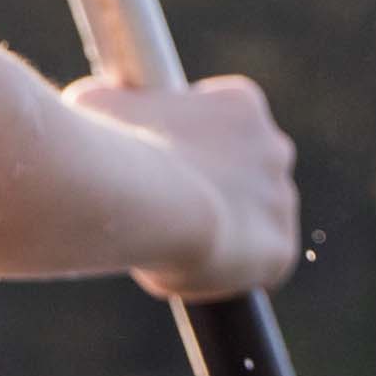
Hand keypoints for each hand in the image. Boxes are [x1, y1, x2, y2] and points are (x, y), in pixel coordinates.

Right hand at [72, 73, 300, 299]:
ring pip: (254, 221)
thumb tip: (93, 102)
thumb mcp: (99, 104)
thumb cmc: (116, 145)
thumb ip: (110, 104)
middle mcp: (275, 147)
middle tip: (168, 210)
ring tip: (175, 245)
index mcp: (241, 105)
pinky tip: (195, 270)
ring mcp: (282, 200)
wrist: (147, 198)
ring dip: (224, 231)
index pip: (224, 125)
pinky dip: (231, 273)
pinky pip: (258, 265)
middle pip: (247, 173)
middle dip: (214, 190)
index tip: (163, 166)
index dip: (191, 148)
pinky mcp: (281, 250)